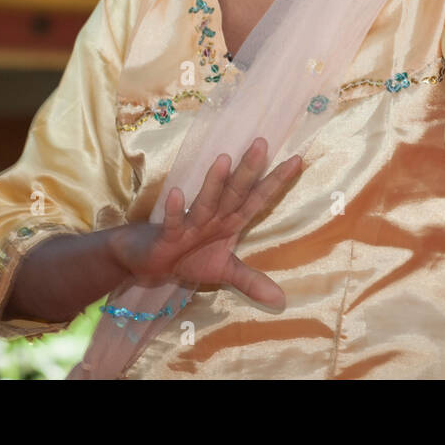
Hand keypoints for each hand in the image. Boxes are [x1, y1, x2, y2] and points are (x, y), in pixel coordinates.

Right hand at [110, 138, 302, 307]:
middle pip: (235, 193)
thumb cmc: (188, 257)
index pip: (257, 199)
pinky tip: (177, 193)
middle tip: (262, 144)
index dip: (276, 182)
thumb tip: (281, 301)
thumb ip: (251, 281)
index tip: (297, 160)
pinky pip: (173, 222)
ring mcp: (191, 224)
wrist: (148, 261)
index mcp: (229, 221)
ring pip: (206, 202)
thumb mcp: (223, 273)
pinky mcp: (168, 236)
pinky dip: (176, 211)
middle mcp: (214, 217)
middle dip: (249, 170)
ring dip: (215, 183)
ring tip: (225, 158)